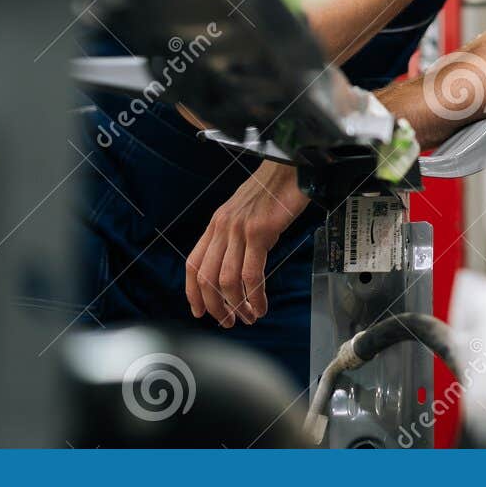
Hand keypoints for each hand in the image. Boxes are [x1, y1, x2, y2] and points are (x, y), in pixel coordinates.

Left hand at [184, 161, 309, 326]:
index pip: (193, 263)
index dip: (192, 292)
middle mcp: (222, 226)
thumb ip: (237, 235)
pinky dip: (255, 296)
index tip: (200, 312)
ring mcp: (239, 229)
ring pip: (227, 280)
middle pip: (206, 277)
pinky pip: (252, 273)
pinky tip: (262, 305)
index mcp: (216, 223)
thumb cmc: (275, 188)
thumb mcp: (247, 211)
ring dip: (237, 305)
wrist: (292, 165)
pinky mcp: (260, 231)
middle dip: (216, 306)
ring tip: (249, 317)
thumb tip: (238, 265)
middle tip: (229, 321)